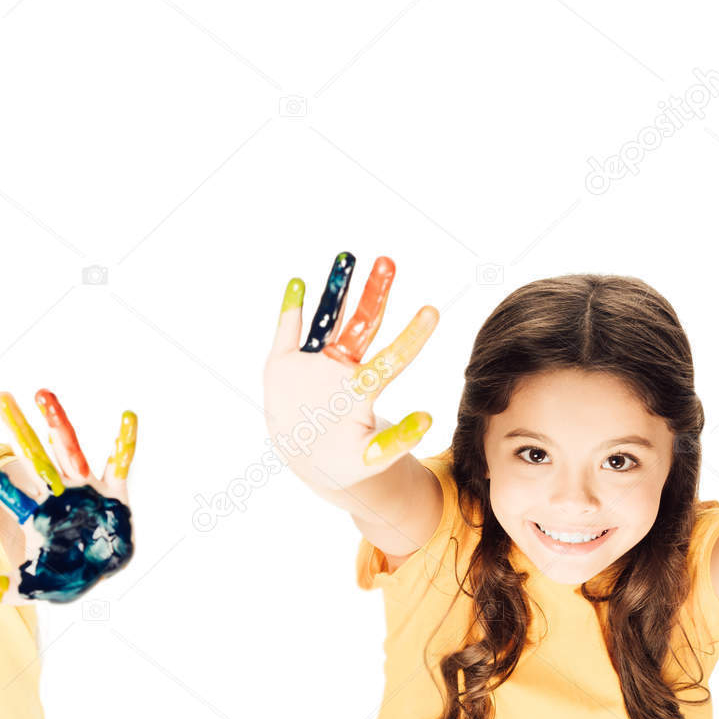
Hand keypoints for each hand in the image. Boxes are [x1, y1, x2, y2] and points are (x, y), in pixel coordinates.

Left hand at [0, 390, 134, 605]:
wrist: (96, 573)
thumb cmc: (58, 576)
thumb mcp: (24, 588)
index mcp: (34, 513)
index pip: (3, 488)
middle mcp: (56, 494)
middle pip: (34, 456)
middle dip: (20, 428)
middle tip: (2, 396)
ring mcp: (84, 488)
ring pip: (69, 450)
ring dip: (59, 423)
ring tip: (44, 395)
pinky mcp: (113, 491)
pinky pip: (120, 462)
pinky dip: (125, 442)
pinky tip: (127, 417)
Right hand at [263, 251, 438, 490]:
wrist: (308, 461)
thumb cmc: (346, 461)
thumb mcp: (369, 459)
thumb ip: (394, 441)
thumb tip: (428, 420)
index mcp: (362, 389)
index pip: (390, 358)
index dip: (410, 337)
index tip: (433, 311)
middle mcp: (343, 370)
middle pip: (361, 326)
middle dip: (374, 295)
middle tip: (388, 261)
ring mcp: (314, 365)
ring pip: (327, 321)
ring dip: (335, 291)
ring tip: (346, 257)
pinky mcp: (285, 367)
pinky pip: (287, 334)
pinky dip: (291, 310)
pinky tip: (298, 283)